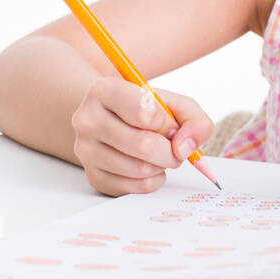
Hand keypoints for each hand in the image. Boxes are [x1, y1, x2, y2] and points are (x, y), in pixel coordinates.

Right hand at [71, 77, 214, 196]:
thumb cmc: (146, 110)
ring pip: (140, 169)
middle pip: (143, 145)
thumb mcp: (173, 103)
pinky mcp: (94, 177)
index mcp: (104, 90)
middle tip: (172, 146)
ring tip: (159, 154)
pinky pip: (136, 187)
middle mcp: (87, 119)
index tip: (166, 121)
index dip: (166, 122)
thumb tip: (184, 149)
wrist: (114, 121)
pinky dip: (154, 180)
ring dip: (162, 165)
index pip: (143, 112)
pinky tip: (149, 167)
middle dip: (170, 150)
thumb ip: (193, 119)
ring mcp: (86, 150)